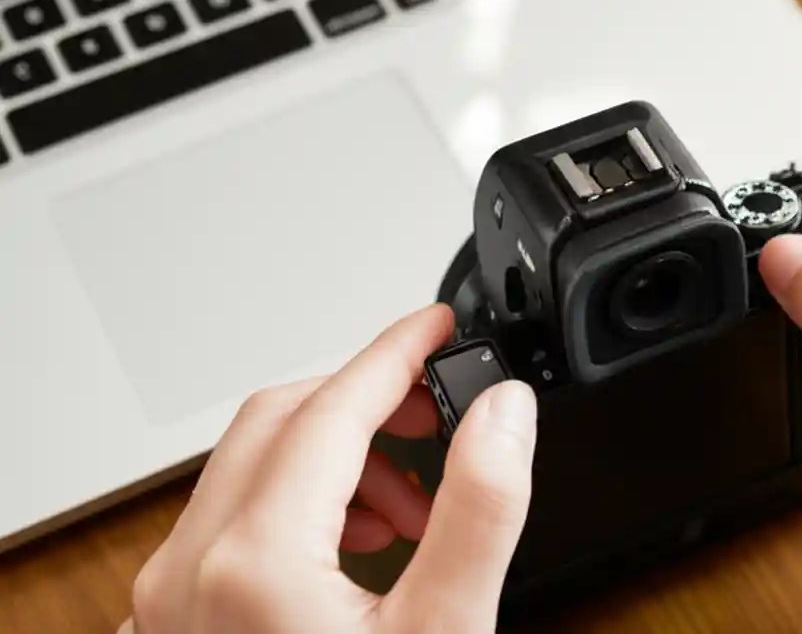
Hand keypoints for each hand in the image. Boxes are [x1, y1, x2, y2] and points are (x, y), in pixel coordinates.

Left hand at [122, 305, 537, 633]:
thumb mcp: (447, 633)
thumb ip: (480, 510)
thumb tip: (505, 413)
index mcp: (253, 560)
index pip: (332, 407)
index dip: (396, 351)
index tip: (438, 326)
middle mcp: (189, 571)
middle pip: (279, 420)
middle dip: (366, 399)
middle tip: (440, 408)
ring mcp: (168, 600)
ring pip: (249, 467)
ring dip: (335, 454)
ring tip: (410, 499)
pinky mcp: (174, 622)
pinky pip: (230, 517)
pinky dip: (298, 499)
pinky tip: (355, 544)